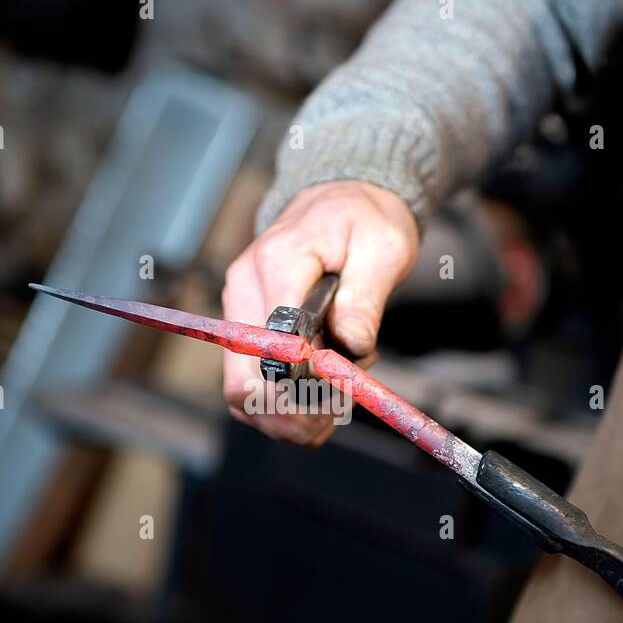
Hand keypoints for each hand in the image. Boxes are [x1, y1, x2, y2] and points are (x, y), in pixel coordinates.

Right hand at [222, 180, 417, 444]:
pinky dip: (279, 408)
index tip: (342, 390)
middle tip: (331, 421)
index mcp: (277, 261)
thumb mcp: (384, 247)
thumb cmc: (364, 220)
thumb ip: (367, 296)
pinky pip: (249, 385)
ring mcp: (239, 310)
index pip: (274, 339)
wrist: (340, 202)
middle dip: (288, 414)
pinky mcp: (245, 329)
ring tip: (329, 413)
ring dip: (284, 417)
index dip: (305, 379)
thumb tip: (353, 344)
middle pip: (243, 378)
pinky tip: (316, 405)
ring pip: (240, 391)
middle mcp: (245, 288)